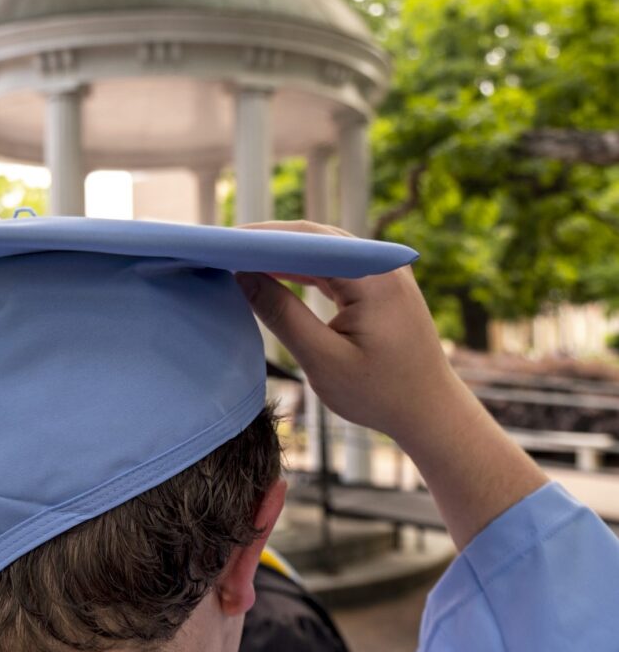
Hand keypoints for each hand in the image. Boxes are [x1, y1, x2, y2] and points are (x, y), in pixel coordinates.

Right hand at [236, 220, 545, 547]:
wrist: (430, 413)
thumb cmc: (380, 394)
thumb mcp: (322, 360)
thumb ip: (281, 315)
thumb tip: (241, 277)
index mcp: (373, 276)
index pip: (306, 241)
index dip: (261, 238)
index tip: (222, 242)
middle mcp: (382, 263)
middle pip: (313, 238)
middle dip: (267, 241)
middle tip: (221, 247)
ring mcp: (383, 272)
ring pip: (322, 250)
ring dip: (282, 254)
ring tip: (238, 259)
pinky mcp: (379, 285)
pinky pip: (333, 266)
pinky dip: (300, 269)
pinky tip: (271, 274)